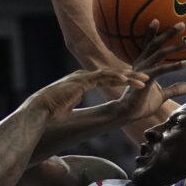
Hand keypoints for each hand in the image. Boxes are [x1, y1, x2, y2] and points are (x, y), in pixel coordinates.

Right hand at [33, 68, 148, 118]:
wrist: (39, 111)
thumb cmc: (49, 112)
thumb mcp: (66, 106)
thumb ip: (73, 101)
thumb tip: (75, 103)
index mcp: (81, 82)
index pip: (106, 78)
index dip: (122, 80)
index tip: (135, 82)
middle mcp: (82, 76)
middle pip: (112, 74)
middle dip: (130, 76)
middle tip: (147, 78)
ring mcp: (82, 77)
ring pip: (110, 74)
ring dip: (129, 77)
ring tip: (145, 80)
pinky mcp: (80, 81)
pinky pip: (101, 77)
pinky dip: (115, 78)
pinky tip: (127, 79)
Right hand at [114, 21, 185, 121]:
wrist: (128, 114)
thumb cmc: (142, 103)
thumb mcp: (162, 95)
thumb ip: (175, 88)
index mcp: (143, 64)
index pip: (148, 45)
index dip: (152, 33)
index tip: (157, 19)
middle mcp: (142, 63)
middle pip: (156, 44)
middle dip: (169, 33)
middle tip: (183, 24)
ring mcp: (143, 70)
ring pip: (161, 53)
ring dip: (177, 46)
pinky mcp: (146, 79)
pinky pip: (162, 69)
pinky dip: (174, 65)